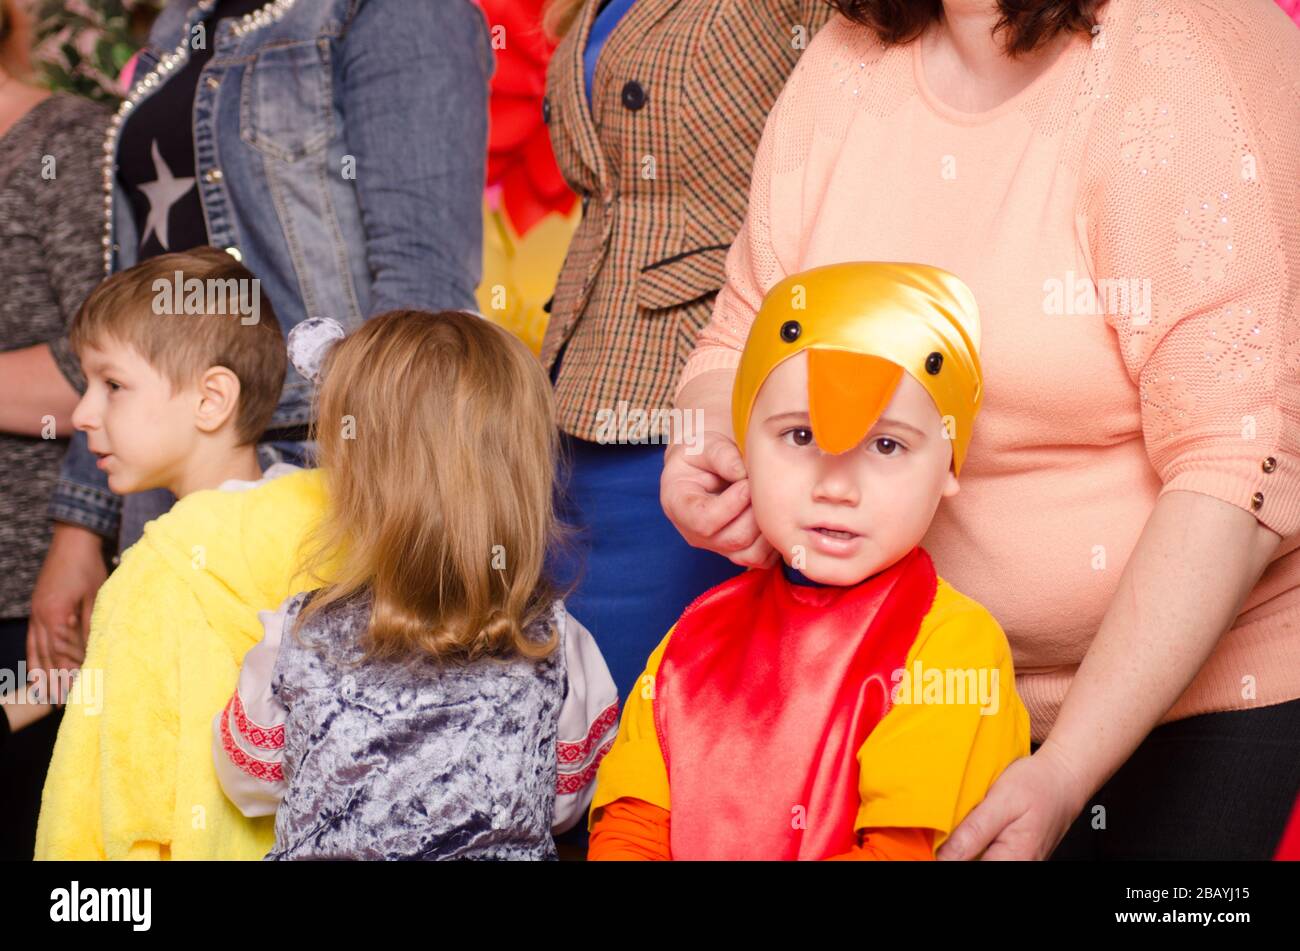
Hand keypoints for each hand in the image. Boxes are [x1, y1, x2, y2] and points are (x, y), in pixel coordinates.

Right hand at [27, 523, 108, 702]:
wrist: (71, 542)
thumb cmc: (88, 567)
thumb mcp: (97, 596)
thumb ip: (93, 625)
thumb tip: (95, 650)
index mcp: (56, 615)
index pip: (63, 652)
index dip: (71, 672)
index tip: (81, 689)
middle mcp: (41, 618)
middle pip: (46, 656)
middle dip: (54, 680)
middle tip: (62, 703)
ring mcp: (35, 614)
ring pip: (35, 651)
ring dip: (42, 674)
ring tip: (47, 696)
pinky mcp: (36, 610)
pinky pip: (32, 640)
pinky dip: (34, 657)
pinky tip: (38, 670)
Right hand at [660, 431, 776, 568]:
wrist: (704, 468)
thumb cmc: (700, 455)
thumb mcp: (703, 445)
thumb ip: (721, 455)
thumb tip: (742, 473)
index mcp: (679, 506)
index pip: (704, 521)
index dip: (731, 504)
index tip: (747, 483)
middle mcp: (694, 533)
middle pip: (732, 539)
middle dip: (756, 514)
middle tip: (765, 491)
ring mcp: (716, 546)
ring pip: (750, 554)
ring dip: (768, 529)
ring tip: (771, 503)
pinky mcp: (736, 552)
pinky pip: (761, 559)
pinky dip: (774, 543)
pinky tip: (775, 518)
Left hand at [936, 741, 1088, 859]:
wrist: (1064, 777)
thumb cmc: (1038, 784)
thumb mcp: (1001, 801)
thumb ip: (973, 831)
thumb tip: (945, 856)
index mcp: (1013, 858)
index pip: (968, 867)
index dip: (949, 857)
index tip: (935, 843)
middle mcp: (1018, 865)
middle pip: (974, 863)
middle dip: (956, 850)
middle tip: (952, 826)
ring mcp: (1017, 860)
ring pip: (978, 858)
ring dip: (965, 845)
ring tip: (966, 822)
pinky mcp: (1013, 853)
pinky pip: (986, 853)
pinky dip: (974, 841)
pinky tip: (973, 825)